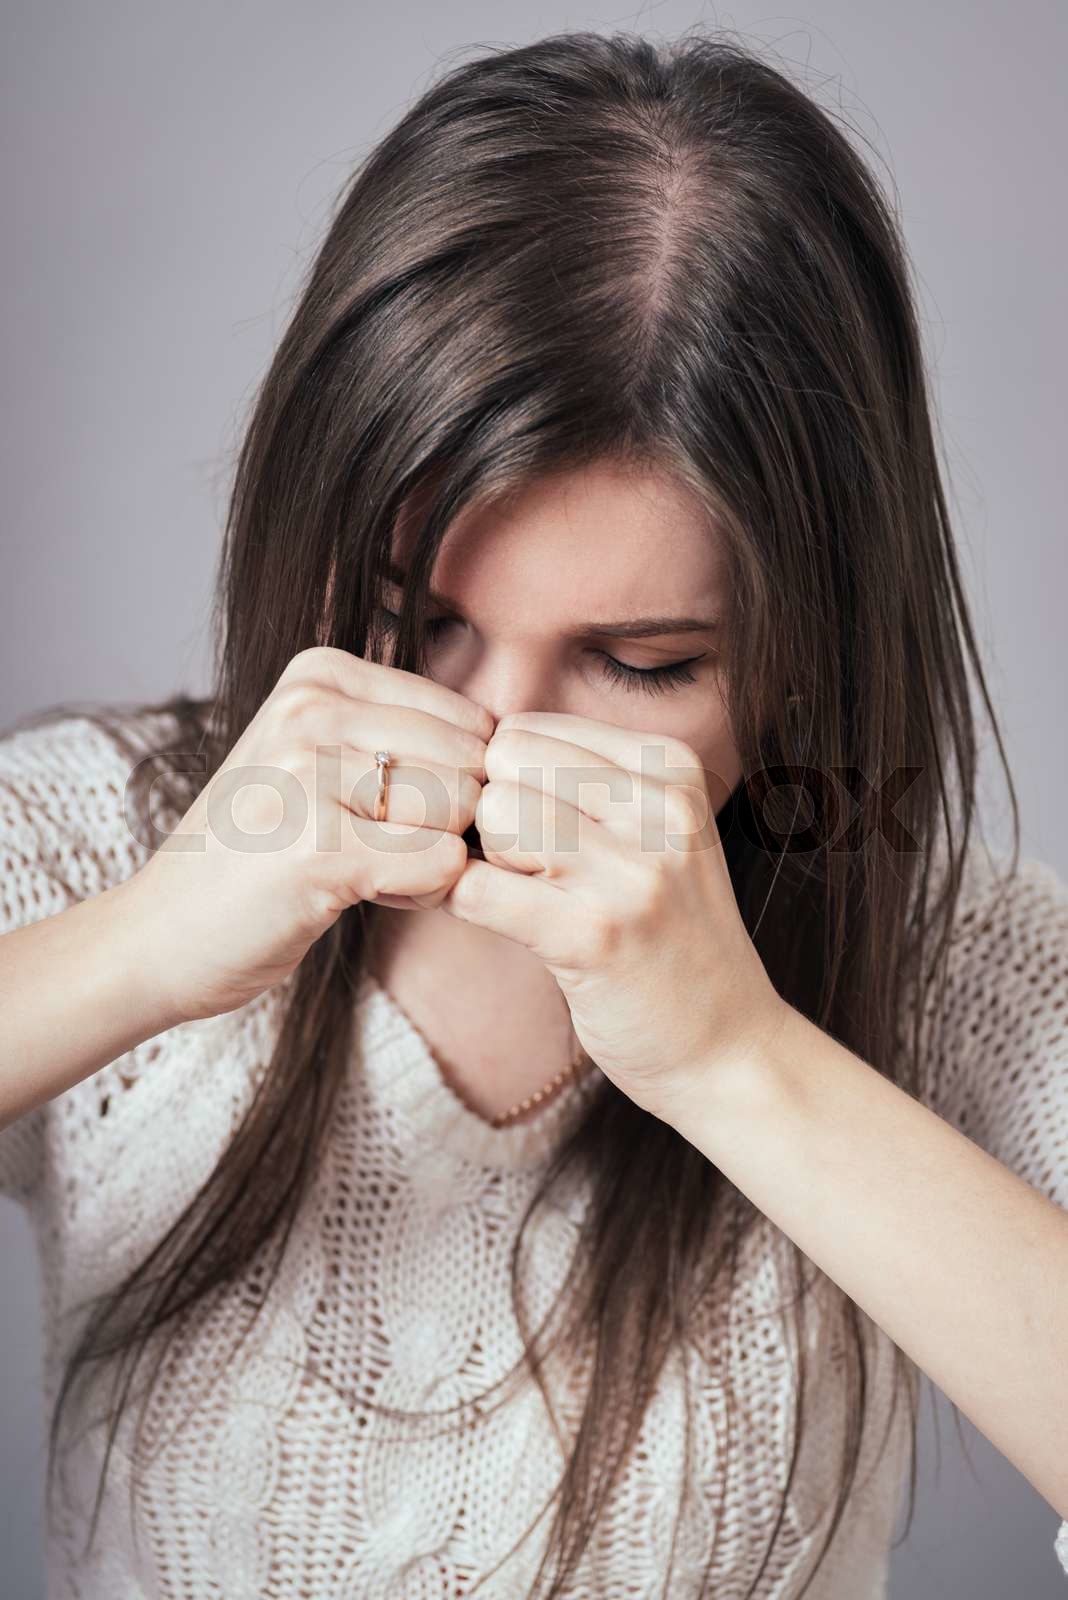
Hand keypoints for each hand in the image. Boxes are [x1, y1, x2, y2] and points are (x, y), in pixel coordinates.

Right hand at [129, 646, 491, 1022]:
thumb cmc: (260, 851)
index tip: (380, 811)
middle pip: (472, 764)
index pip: (468, 719)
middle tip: (375, 848)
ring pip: (461, 811)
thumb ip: (405, 732)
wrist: (161, 935)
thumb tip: (520, 740)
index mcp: (320, 673)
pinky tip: (356, 894)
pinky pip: (443, 865)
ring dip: (431, 859)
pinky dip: (419, 895)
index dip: (450, 781)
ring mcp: (309, 773)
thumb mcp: (318, 756)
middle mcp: (311, 708)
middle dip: (446, 822)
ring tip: (361, 867)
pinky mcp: (319, 846)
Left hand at [437, 710, 788, 1123]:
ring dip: (485, 859)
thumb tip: (469, 742)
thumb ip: (581, 783)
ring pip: (493, 814)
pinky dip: (461, 904)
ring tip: (527, 898)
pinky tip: (500, 926)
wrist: (729, 1049)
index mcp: (672, 768)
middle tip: (523, 871)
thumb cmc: (670, 938)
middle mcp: (660, 808)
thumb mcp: (654, 836)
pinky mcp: (594, 937)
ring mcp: (632, 871)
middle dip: (493, 815)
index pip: (528, 730)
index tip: (529, 835)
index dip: (506, 783)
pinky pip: (476, 889)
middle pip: (506, 762)